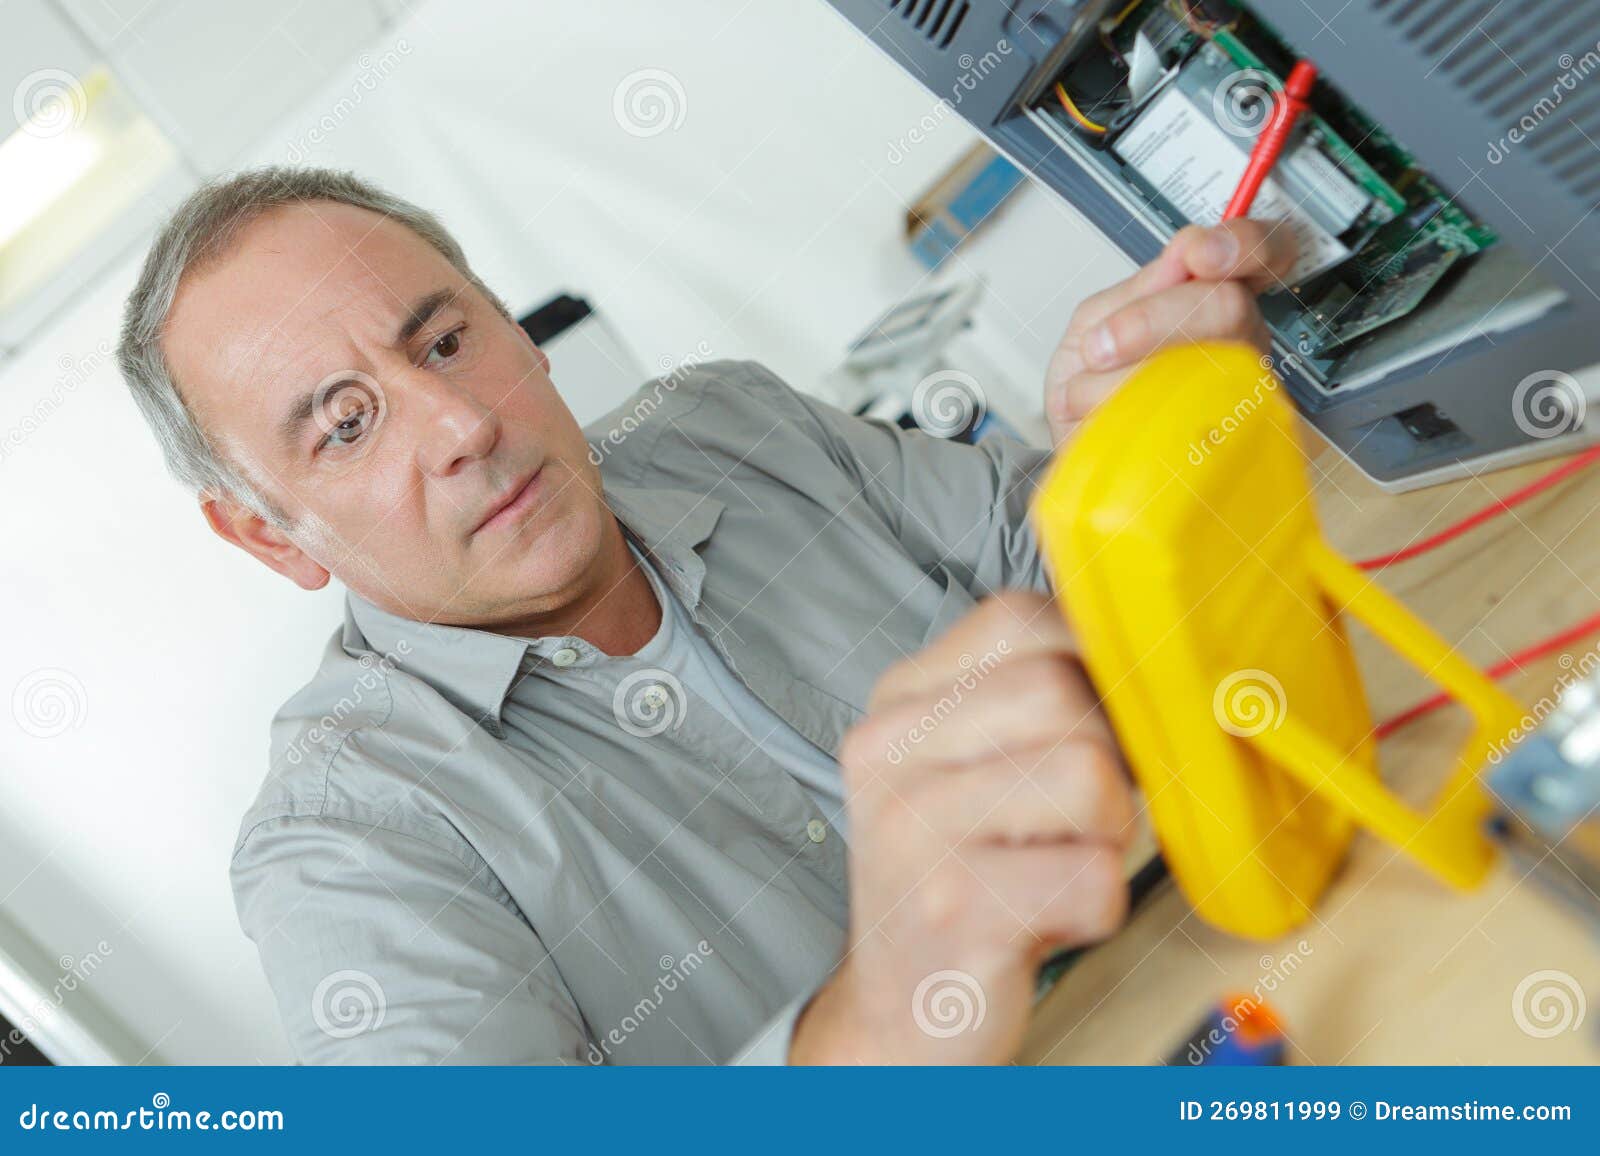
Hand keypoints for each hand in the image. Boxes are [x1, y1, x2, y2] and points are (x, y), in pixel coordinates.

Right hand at [790, 591, 1134, 1063]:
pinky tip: (1046, 920)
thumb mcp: (963, 771)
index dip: (1092, 666)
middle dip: (1105, 759)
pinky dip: (1098, 909)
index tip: (1097, 725)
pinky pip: (1096, 878)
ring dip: (1106, 834)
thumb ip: (1026, 700)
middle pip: (1062, 693)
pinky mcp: (957, 910)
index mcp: (897, 706)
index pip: (1019, 619)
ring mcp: (915, 831)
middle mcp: (889, 754)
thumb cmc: (959, 881)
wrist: (899, 1014)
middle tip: (1078, 817)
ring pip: (1089, 776)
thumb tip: (1149, 651)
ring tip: (1057, 866)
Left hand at [1043, 220, 1297, 444]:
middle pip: (1228, 306)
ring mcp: (1238, 394)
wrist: (1074, 442)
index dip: (1246, 244)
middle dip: (1150, 321)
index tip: (1197, 255)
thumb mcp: (1098, 319)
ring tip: (1090, 390)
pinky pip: (1173, 420)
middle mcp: (1240, 343)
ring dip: (1113, 379)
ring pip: (1195, 366)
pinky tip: (1104, 420)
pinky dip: (1114, 414)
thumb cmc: (1092, 381)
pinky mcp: (1219, 447)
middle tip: (1101, 346)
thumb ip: (1142, 287)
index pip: (1267, 253)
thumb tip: (1187, 254)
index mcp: (1215, 301)